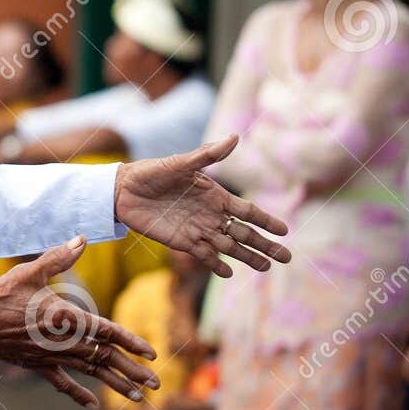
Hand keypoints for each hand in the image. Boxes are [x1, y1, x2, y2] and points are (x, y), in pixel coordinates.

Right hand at [0, 236, 161, 409]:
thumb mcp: (28, 273)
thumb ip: (57, 258)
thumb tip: (83, 239)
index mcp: (64, 317)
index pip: (106, 330)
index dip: (131, 341)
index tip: (151, 354)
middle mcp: (62, 341)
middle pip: (104, 357)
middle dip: (132, 371)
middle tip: (156, 384)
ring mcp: (50, 356)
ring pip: (90, 372)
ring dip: (115, 384)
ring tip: (137, 396)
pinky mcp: (38, 365)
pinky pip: (61, 383)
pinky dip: (77, 394)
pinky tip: (92, 405)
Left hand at [114, 135, 290, 276]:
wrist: (122, 190)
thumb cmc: (151, 172)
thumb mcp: (179, 163)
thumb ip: (207, 154)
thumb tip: (235, 137)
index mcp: (215, 195)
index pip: (247, 211)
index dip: (266, 220)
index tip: (285, 231)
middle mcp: (211, 215)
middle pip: (244, 233)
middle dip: (265, 245)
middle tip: (286, 258)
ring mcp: (197, 230)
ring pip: (228, 246)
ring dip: (247, 257)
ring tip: (265, 268)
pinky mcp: (181, 242)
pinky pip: (203, 255)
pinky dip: (215, 264)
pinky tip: (229, 273)